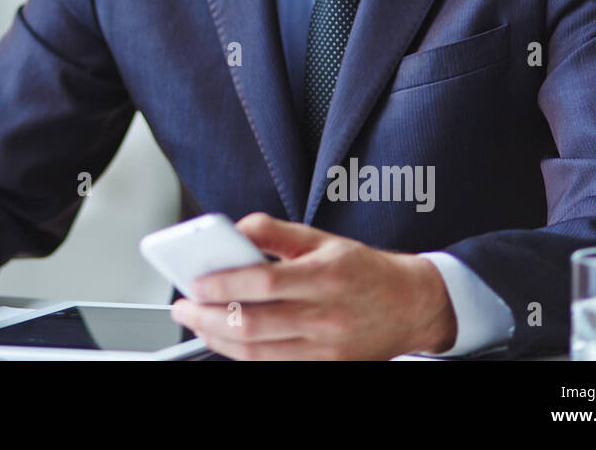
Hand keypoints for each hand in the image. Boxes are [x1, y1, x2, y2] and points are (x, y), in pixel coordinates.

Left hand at [169, 213, 455, 359]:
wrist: (411, 304)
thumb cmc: (362, 269)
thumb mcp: (321, 238)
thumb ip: (274, 231)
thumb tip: (234, 229)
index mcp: (325, 276)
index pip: (263, 283)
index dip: (223, 284)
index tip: (195, 282)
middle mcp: (326, 316)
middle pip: (255, 325)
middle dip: (209, 318)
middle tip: (184, 309)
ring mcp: (327, 348)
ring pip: (260, 353)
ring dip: (219, 340)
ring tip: (198, 324)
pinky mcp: (328, 366)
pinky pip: (275, 365)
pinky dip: (244, 355)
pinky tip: (227, 340)